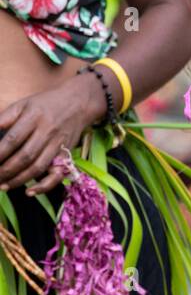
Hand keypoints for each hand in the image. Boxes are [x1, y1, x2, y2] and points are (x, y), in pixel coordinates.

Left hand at [0, 73, 104, 193]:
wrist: (78, 102)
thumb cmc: (46, 104)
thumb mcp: (24, 104)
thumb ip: (5, 118)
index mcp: (33, 117)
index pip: (13, 139)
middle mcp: (46, 131)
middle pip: (24, 156)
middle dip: (5, 170)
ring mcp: (57, 144)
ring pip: (37, 167)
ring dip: (18, 180)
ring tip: (3, 186)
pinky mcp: (65, 154)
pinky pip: (56, 174)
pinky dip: (44, 186)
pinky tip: (30, 192)